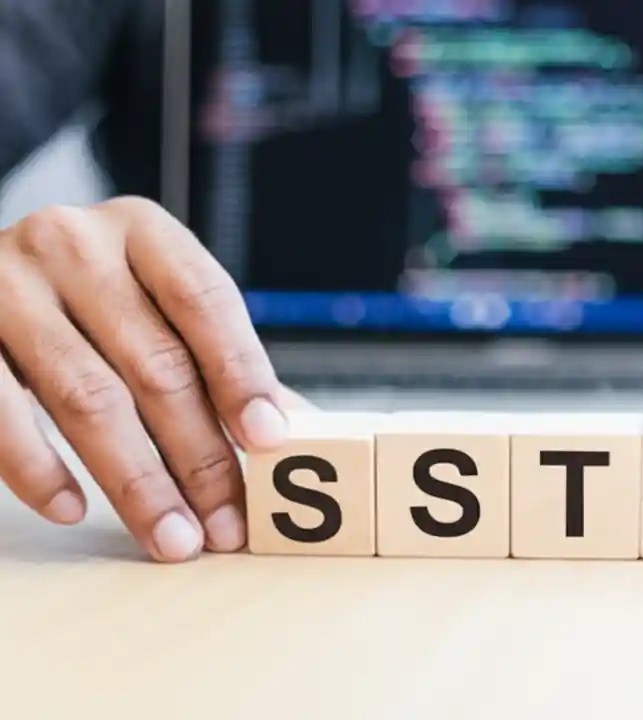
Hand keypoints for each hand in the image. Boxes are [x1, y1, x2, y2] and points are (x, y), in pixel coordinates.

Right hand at [0, 197, 296, 561]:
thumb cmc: (88, 299)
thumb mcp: (151, 304)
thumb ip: (216, 359)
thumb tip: (299, 432)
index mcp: (142, 230)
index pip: (205, 301)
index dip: (241, 373)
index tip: (271, 440)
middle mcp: (73, 244)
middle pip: (155, 362)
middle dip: (200, 455)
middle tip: (228, 524)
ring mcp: (6, 283)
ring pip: (87, 398)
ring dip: (137, 481)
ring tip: (173, 537)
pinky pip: (0, 412)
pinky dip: (38, 468)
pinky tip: (72, 507)